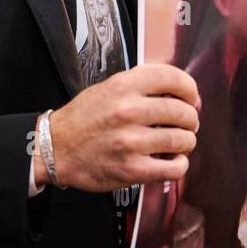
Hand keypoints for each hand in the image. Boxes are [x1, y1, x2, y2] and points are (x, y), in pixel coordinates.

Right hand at [39, 63, 198, 192]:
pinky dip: (179, 164)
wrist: (55, 149)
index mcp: (122, 87)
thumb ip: (139, 85)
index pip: (172, 78)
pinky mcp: (132, 169)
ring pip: (183, 139)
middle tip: (186, 123)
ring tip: (178, 142)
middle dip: (190, 118)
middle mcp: (128, 111)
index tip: (191, 97)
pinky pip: (174, 168)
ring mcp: (131, 142)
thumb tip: (178, 91)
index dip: (189, 88)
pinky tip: (172, 160)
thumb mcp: (106, 88)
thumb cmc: (82, 119)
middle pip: (182, 111)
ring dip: (186, 141)